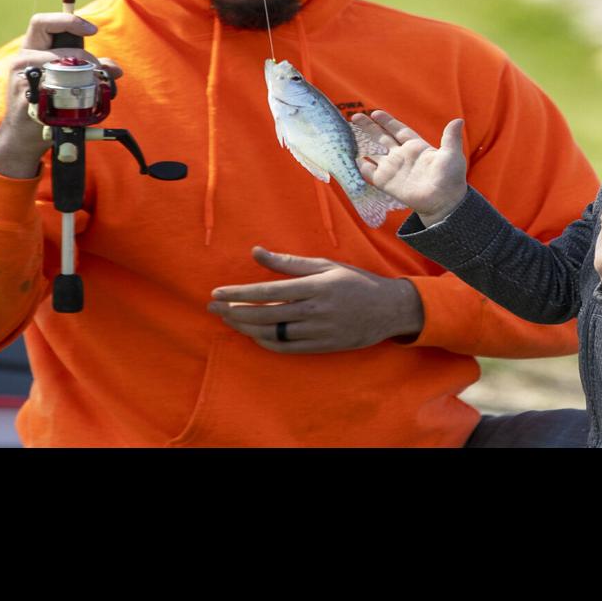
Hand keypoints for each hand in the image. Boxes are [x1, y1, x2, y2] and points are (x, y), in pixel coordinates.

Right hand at [0, 13, 124, 178]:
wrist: (23, 135)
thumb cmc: (47, 104)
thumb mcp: (66, 81)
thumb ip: (88, 70)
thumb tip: (116, 69)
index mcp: (31, 50)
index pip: (42, 22)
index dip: (68, 20)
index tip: (92, 30)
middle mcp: (22, 60)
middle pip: (57, 45)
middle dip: (86, 57)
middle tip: (99, 71)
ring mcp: (22, 78)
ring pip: (59, 66)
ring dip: (83, 76)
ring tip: (94, 88)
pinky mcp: (27, 97)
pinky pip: (56, 90)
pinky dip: (75, 96)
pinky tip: (81, 104)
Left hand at [207, 246, 424, 353]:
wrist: (389, 310)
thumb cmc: (356, 282)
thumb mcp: (325, 265)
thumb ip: (288, 263)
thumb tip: (255, 252)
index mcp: (315, 286)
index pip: (268, 292)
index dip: (239, 294)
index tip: (217, 293)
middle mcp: (315, 311)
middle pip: (265, 315)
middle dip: (234, 312)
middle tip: (213, 307)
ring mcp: (319, 331)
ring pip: (272, 333)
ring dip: (246, 327)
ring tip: (228, 320)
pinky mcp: (322, 346)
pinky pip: (287, 348)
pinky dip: (266, 342)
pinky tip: (253, 335)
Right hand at [355, 113, 467, 224]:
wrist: (444, 203)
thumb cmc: (451, 179)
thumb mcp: (452, 156)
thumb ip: (450, 138)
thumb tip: (458, 120)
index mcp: (416, 147)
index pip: (398, 130)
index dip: (387, 122)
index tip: (375, 113)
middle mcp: (402, 156)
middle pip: (382, 138)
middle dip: (369, 128)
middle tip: (354, 117)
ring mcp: (393, 169)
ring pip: (373, 153)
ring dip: (362, 144)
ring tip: (347, 135)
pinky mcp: (387, 183)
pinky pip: (370, 173)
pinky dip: (361, 166)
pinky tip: (352, 159)